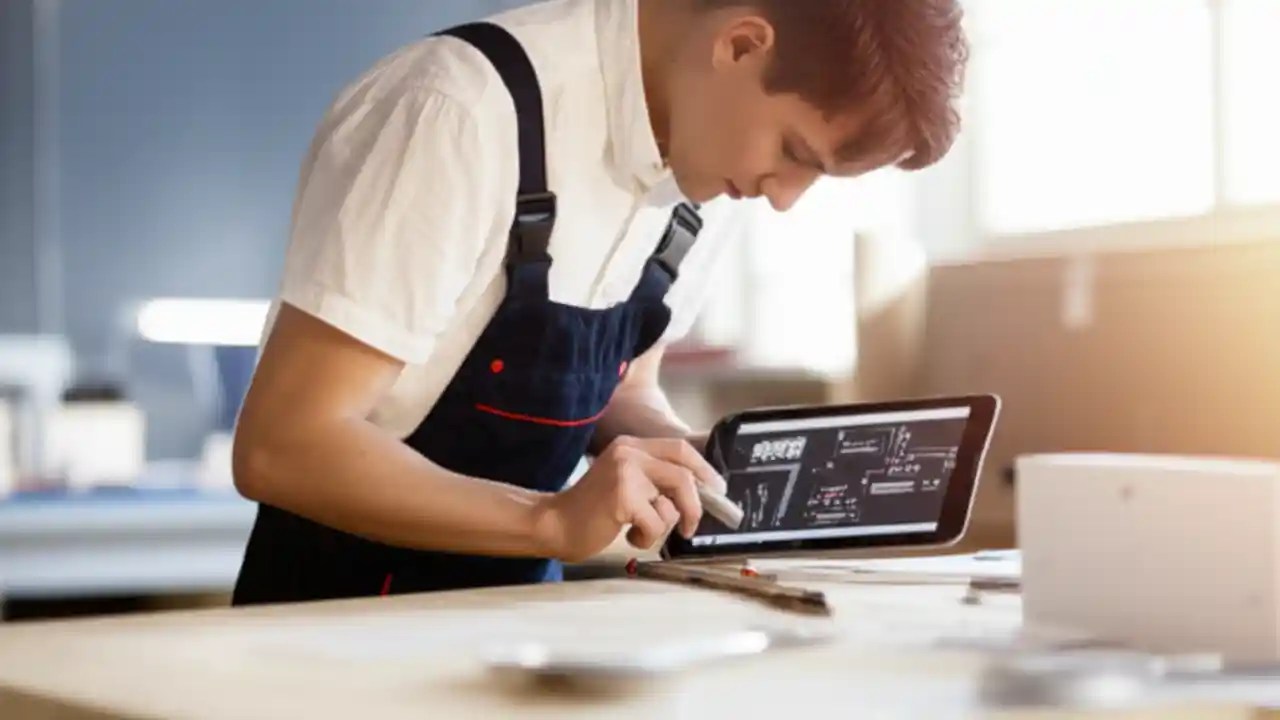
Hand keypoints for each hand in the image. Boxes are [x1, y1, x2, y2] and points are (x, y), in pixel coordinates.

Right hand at [534, 436, 727, 561]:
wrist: (555, 524)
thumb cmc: (592, 511)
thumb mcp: (625, 484)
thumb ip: (654, 481)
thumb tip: (700, 494)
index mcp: (631, 446)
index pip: (679, 449)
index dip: (704, 469)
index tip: (717, 488)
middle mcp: (629, 453)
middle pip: (683, 476)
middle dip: (694, 506)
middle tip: (690, 527)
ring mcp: (625, 473)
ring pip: (671, 504)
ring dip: (660, 527)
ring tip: (637, 529)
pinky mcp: (622, 497)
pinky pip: (656, 523)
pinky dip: (646, 537)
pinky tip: (627, 535)